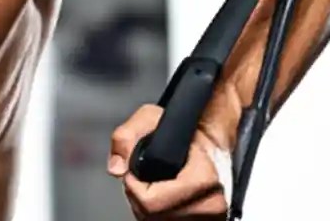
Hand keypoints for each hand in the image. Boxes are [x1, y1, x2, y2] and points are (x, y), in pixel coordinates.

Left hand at [108, 104, 231, 219]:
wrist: (212, 143)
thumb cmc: (183, 130)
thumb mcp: (149, 118)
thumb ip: (125, 137)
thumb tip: (117, 168)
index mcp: (202, 179)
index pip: (150, 202)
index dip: (133, 185)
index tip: (135, 171)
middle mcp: (212, 204)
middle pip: (152, 216)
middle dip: (139, 195)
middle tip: (145, 176)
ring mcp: (212, 217)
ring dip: (147, 206)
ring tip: (155, 184)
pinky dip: (159, 214)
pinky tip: (163, 197)